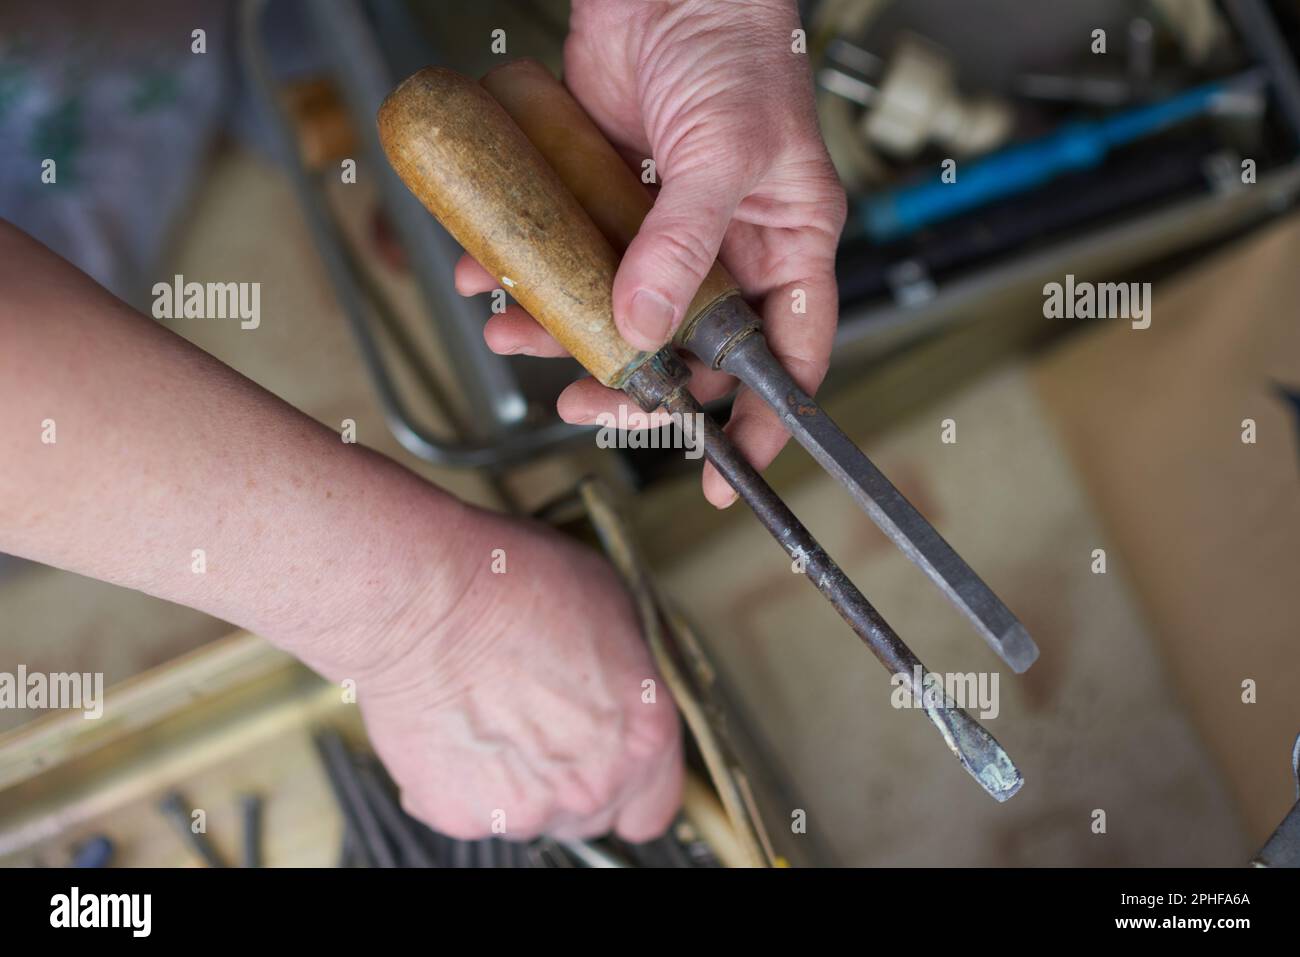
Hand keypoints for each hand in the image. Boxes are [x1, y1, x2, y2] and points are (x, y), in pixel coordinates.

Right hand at [351, 508, 682, 840]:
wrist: (424, 598)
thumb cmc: (510, 587)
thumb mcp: (613, 606)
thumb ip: (627, 675)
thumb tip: (619, 685)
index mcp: (641, 737)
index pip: (654, 807)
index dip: (632, 783)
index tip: (610, 766)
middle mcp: (592, 785)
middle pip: (591, 812)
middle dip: (570, 776)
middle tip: (539, 722)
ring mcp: (525, 808)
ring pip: (529, 814)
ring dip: (516, 778)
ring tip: (491, 714)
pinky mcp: (459, 814)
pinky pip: (468, 808)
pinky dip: (459, 779)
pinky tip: (456, 725)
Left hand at [455, 0, 846, 506]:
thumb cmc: (732, 43)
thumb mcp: (725, 151)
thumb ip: (681, 243)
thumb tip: (640, 328)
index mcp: (784, 244)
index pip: (785, 356)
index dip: (759, 421)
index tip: (719, 473)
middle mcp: (724, 248)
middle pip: (688, 352)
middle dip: (634, 387)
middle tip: (584, 405)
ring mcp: (660, 229)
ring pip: (615, 312)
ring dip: (561, 331)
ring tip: (511, 332)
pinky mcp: (603, 201)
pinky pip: (567, 257)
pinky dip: (526, 271)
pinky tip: (487, 272)